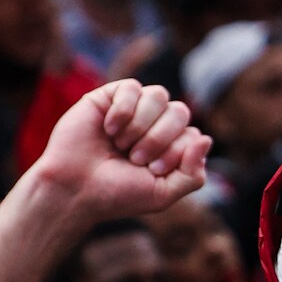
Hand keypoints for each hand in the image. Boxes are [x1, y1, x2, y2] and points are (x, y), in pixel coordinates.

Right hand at [28, 80, 209, 226]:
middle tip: (136, 158)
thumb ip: (192, 174)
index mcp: (172, 147)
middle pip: (180, 111)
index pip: (193, 134)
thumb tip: (206, 138)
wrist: (75, 188)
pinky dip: (123, 111)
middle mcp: (156, 125)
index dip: (176, 151)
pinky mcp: (110, 96)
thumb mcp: (162, 194)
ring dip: (141, 125)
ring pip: (159, 95)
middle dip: (159, 138)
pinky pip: (132, 87)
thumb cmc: (117, 193)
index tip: (152, 169)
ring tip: (121, 144)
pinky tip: (108, 129)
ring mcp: (134, 109)